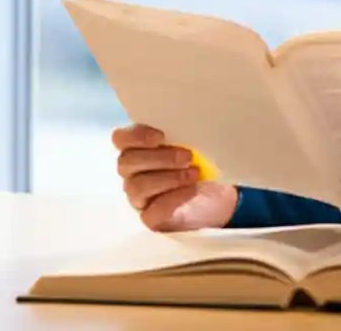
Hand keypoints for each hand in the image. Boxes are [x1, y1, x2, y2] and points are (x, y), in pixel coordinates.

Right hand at [112, 124, 238, 231]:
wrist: (219, 197)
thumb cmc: (202, 165)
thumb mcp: (195, 145)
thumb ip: (182, 134)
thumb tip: (189, 121)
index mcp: (138, 148)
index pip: (121, 139)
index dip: (136, 136)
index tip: (161, 136)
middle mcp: (132, 173)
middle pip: (127, 162)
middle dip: (159, 157)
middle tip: (188, 156)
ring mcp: (139, 197)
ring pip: (137, 186)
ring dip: (169, 177)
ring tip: (194, 173)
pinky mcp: (150, 218)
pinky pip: (152, 210)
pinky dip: (174, 198)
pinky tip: (192, 190)